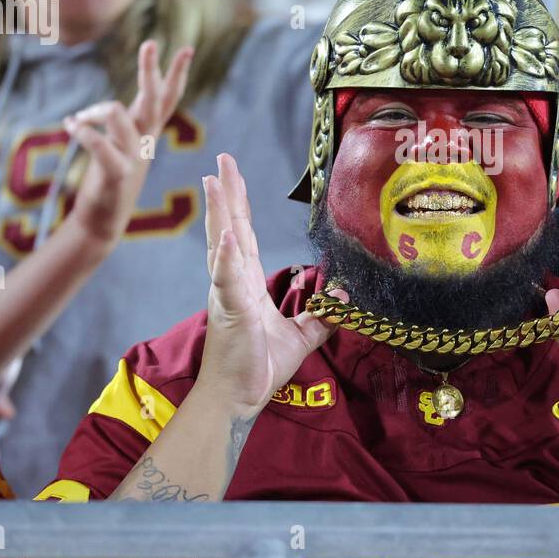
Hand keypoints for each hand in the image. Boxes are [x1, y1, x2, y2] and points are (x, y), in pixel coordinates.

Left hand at [63, 40, 192, 246]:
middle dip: (150, 70)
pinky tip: (71, 126)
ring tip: (79, 118)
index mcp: (148, 133)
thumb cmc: (109, 180)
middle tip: (150, 43)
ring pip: (119, 115)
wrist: (102, 220)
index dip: (178, 73)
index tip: (188, 48)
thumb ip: (122, 127)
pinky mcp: (117, 174)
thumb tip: (115, 107)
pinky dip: (84, 133)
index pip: (169, 98)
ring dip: (96, 111)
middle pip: (154, 99)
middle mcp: (146, 141)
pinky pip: (101, 146)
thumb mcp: (123, 149)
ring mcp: (134, 157)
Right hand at [199, 153, 343, 413]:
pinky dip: (226, 256)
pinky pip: (228, 279)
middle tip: (221, 161)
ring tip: (215, 182)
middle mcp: (232, 282)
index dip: (239, 206)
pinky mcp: (230, 310)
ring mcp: (228, 294)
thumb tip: (344, 295)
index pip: (244, 236)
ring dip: (220, 212)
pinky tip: (226, 234)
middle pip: (229, 228)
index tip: (232, 177)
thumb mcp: (302, 337)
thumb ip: (321, 315)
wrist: (239, 396)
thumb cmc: (259, 366)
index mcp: (245, 283)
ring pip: (224, 244)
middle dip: (226, 194)